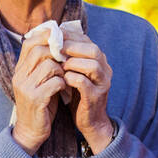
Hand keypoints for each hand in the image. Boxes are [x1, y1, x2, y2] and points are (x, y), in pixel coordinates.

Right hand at [11, 31, 68, 154]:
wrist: (31, 131)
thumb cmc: (41, 104)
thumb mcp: (40, 82)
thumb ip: (45, 65)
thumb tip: (60, 44)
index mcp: (19, 69)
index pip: (29, 43)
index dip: (47, 38)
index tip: (62, 39)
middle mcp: (19, 75)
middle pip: (40, 50)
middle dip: (59, 53)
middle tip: (68, 61)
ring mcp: (26, 87)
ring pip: (49, 65)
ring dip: (63, 70)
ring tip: (66, 78)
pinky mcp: (35, 99)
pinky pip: (55, 82)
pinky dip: (64, 83)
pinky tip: (65, 89)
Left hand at [59, 27, 114, 153]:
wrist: (90, 121)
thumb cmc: (78, 94)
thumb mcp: (75, 72)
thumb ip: (70, 57)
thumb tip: (52, 38)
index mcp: (100, 61)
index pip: (88, 41)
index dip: (70, 36)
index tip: (54, 36)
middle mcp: (105, 70)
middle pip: (94, 50)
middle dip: (72, 46)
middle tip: (55, 47)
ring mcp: (102, 83)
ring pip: (92, 65)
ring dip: (72, 62)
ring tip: (59, 65)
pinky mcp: (96, 97)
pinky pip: (84, 83)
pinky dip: (71, 78)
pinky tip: (62, 79)